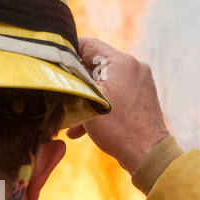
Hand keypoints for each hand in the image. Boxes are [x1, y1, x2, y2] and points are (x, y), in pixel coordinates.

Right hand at [69, 37, 170, 173]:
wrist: (147, 154)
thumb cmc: (118, 128)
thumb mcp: (88, 100)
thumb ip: (75, 79)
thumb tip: (62, 68)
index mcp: (121, 62)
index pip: (89, 45)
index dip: (68, 51)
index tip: (52, 60)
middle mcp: (134, 66)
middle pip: (96, 64)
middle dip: (76, 79)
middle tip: (59, 91)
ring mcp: (140, 81)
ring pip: (105, 82)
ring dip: (87, 95)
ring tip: (69, 115)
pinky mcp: (141, 96)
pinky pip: (115, 94)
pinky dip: (100, 104)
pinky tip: (83, 126)